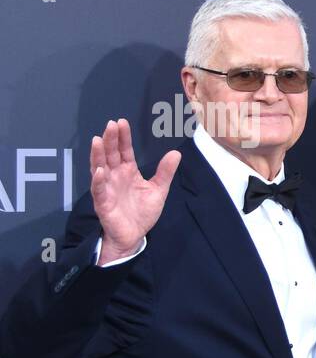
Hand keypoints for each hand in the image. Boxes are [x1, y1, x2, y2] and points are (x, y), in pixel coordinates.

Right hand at [90, 118, 180, 264]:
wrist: (134, 235)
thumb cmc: (142, 212)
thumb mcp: (158, 190)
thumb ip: (165, 172)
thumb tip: (176, 153)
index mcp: (128, 171)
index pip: (124, 151)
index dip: (123, 137)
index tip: (122, 122)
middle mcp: (115, 176)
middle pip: (110, 155)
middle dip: (110, 140)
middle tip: (111, 125)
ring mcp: (107, 188)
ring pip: (99, 168)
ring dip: (98, 155)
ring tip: (98, 140)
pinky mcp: (102, 203)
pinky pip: (98, 190)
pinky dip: (98, 180)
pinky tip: (100, 171)